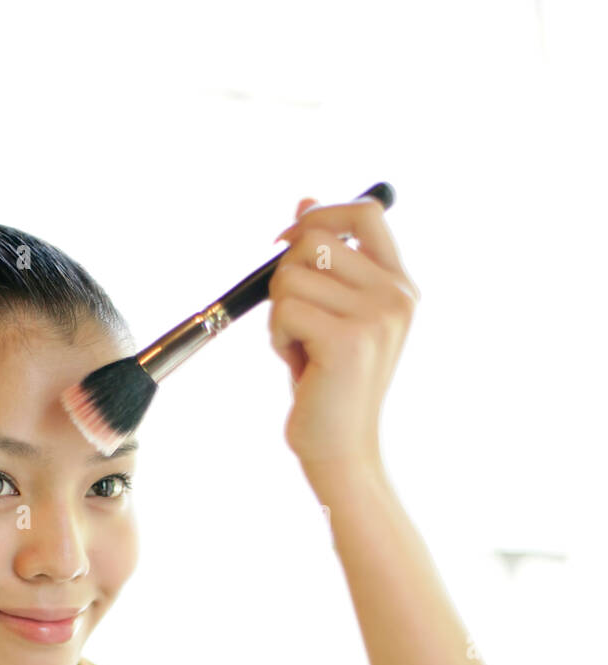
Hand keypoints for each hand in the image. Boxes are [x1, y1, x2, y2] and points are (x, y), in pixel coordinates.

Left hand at [269, 194, 419, 496]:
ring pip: (291, 277)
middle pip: (315, 240)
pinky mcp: (348, 340)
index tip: (288, 242)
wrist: (341, 451)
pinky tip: (299, 366)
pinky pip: (285, 310)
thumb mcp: (331, 314)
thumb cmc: (330, 386)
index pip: (365, 213)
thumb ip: (326, 261)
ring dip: (280, 315)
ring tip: (302, 351)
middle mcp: (396, 296)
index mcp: (400, 286)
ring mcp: (376, 316)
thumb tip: (304, 201)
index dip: (321, 215)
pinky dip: (278, 338)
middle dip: (286, 277)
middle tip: (295, 322)